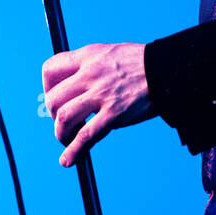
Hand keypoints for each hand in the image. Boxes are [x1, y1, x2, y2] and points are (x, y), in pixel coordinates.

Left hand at [42, 43, 155, 166]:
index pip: (50, 69)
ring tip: (67, 139)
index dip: (47, 87)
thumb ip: (90, 66)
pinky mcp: (114, 114)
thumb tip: (74, 83)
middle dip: (53, 115)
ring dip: (61, 133)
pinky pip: (86, 135)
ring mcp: (102, 94)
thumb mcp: (109, 54)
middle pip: (53, 98)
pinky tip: (67, 160)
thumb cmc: (141, 64)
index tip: (55, 98)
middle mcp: (90, 74)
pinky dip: (74, 151)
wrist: (168, 70)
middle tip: (65, 122)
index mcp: (88, 56)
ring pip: (64, 117)